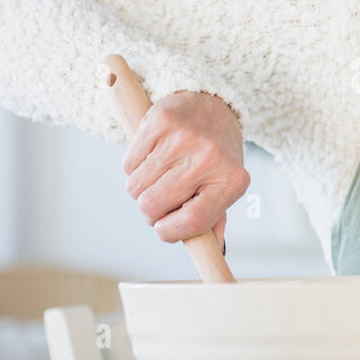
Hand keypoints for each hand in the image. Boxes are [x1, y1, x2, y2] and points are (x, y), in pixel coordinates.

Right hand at [121, 90, 248, 248]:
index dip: (170, 232)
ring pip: (135, 187)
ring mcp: (183, 138)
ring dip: (140, 190)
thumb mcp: (224, 187)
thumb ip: (214, 220)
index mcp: (231, 180)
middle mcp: (208, 158)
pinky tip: (152, 157)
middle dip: (149, 212)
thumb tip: (210, 252)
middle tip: (159, 201)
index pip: (193, 221)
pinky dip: (134, 167)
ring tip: (158, 176)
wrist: (213, 106)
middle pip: (153, 205)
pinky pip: (128, 163)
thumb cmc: (216, 157)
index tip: (163, 229)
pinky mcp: (159, 121)